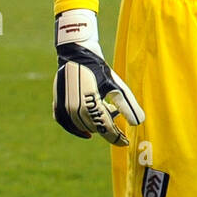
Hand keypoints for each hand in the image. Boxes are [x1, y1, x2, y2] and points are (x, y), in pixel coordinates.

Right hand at [52, 9, 144, 145]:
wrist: (76, 53)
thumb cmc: (99, 68)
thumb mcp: (116, 86)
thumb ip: (127, 105)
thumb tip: (139, 123)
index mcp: (90, 105)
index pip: (106, 129)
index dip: (117, 138)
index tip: (126, 143)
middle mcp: (75, 110)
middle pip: (95, 129)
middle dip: (108, 129)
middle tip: (119, 127)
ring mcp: (64, 108)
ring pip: (82, 127)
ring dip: (95, 126)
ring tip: (106, 115)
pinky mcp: (58, 105)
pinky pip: (67, 124)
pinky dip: (76, 129)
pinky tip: (87, 132)